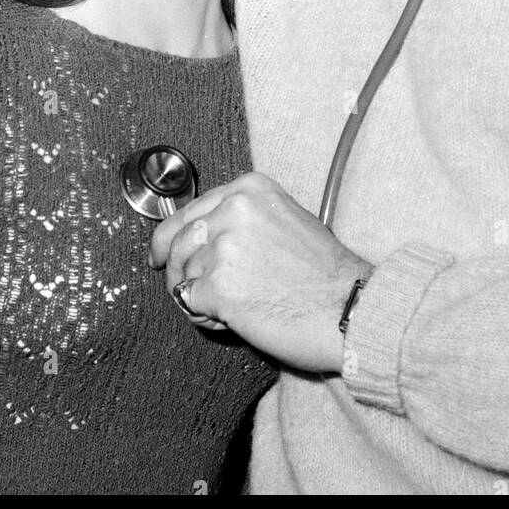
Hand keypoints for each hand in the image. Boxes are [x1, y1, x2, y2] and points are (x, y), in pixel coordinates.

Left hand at [149, 172, 372, 372]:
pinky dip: (203, 316)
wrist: (348, 306)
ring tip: (229, 306)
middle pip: (176, 241)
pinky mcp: (219, 286)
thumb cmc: (326, 272)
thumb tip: (203, 234)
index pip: (188, 211)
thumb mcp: (286, 219)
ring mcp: (224, 247)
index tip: (160, 253)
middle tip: (181, 287)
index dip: (169, 237)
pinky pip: (189, 303)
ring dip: (196, 295)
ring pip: (182, 274)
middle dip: (175, 268)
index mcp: (249, 190)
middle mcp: (233, 211)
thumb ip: (244, 219)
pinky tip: (230, 319)